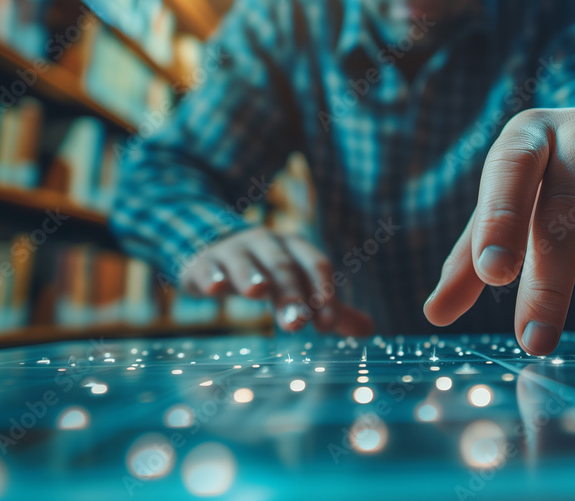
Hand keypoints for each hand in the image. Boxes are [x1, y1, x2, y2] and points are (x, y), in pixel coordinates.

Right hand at [179, 226, 373, 336]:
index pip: (317, 265)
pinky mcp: (203, 264)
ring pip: (245, 263)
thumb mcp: (300, 285)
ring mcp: (233, 252)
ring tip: (257, 293)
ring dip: (252, 275)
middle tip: (296, 324)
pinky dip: (212, 278)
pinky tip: (215, 290)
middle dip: (291, 294)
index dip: (324, 291)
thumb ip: (331, 308)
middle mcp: (267, 244)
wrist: (213, 249)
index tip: (327, 323)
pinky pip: (208, 269)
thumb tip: (370, 330)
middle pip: (283, 268)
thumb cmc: (268, 273)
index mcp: (296, 249)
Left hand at [424, 108, 574, 353]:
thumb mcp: (500, 211)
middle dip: (553, 274)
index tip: (493, 276)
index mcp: (531, 134)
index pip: (513, 166)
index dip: (502, 216)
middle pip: (572, 197)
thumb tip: (434, 313)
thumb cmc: (541, 186)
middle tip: (536, 339)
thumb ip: (468, 260)